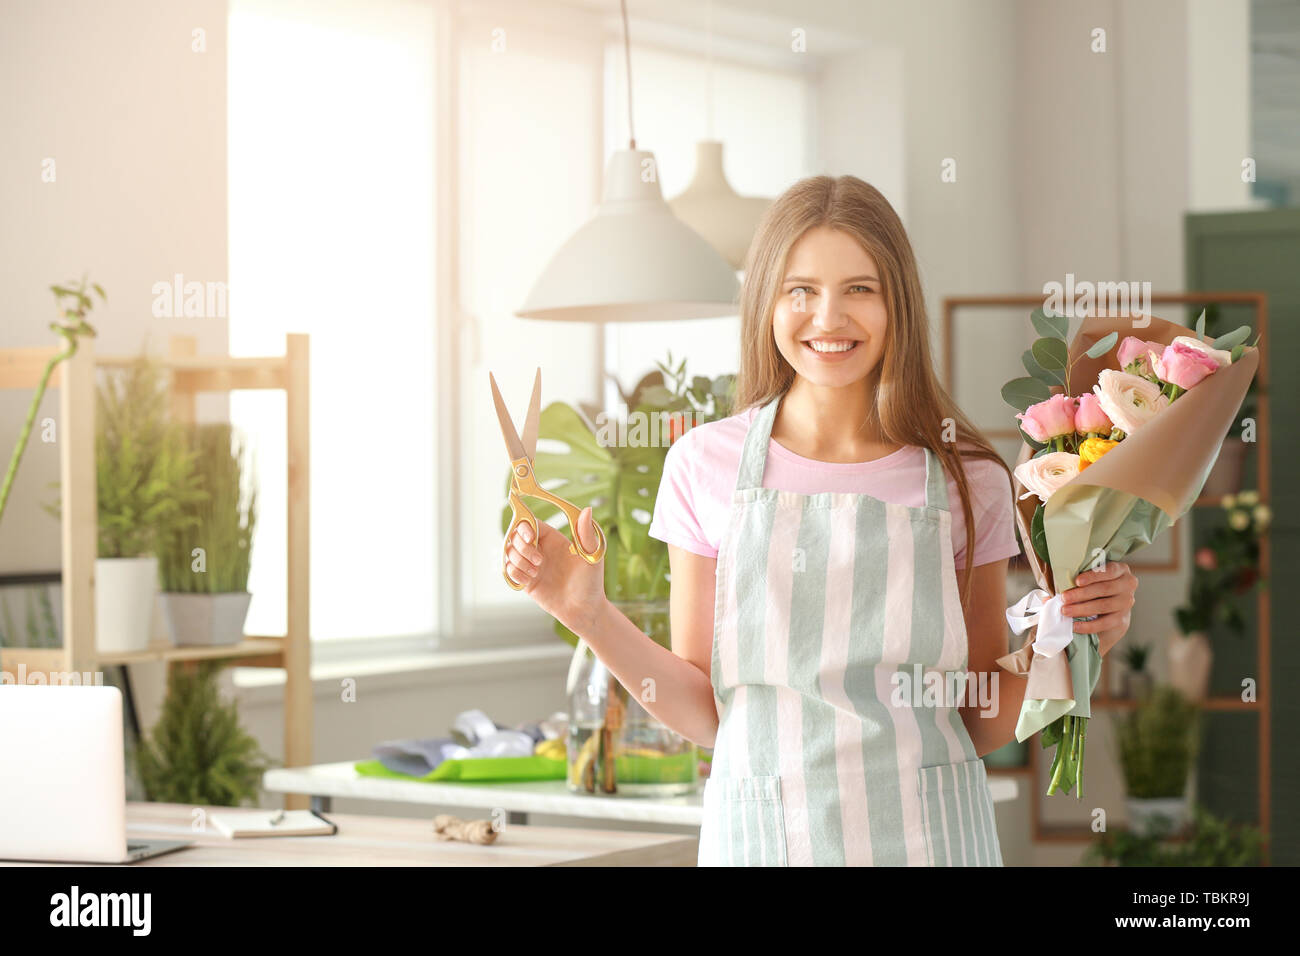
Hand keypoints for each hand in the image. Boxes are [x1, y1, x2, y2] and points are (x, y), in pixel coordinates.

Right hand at [505, 507, 607, 633]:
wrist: (584, 610)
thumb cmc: (591, 582)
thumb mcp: (592, 556)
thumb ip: (586, 534)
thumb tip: (587, 510)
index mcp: (554, 539)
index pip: (531, 523)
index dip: (525, 527)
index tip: (531, 538)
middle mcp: (540, 549)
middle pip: (515, 536)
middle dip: (522, 547)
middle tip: (539, 561)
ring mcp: (531, 565)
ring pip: (510, 552)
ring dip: (518, 561)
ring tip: (535, 572)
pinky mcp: (526, 580)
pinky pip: (509, 570)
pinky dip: (514, 573)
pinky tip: (529, 579)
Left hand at [1060, 561, 1137, 655]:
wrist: (1107, 608)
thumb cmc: (1093, 588)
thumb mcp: (1087, 580)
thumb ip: (1073, 583)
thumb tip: (1046, 598)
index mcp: (1120, 570)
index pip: (1109, 570)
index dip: (1093, 576)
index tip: (1077, 581)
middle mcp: (1128, 584)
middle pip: (1104, 589)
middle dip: (1081, 594)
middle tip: (1063, 598)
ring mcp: (1127, 603)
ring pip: (1104, 606)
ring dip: (1082, 609)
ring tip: (1065, 611)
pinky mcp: (1123, 619)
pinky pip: (1105, 623)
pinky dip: (1089, 625)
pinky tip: (1075, 626)